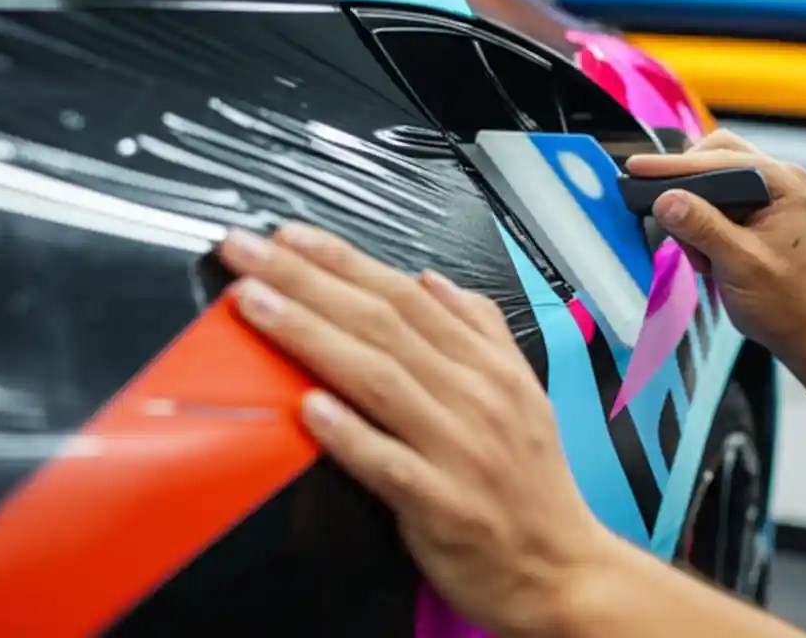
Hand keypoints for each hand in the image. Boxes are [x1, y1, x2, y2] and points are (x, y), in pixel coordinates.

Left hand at [217, 225, 618, 636]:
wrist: (561, 569)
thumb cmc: (529, 482)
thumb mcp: (522, 392)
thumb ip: (481, 331)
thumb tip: (431, 281)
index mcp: (488, 366)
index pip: (404, 297)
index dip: (342, 262)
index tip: (286, 236)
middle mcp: (475, 396)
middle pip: (382, 324)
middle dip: (307, 281)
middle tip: (244, 252)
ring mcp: (458, 450)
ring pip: (378, 380)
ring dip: (310, 337)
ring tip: (253, 306)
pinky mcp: (442, 505)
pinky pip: (389, 463)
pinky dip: (350, 435)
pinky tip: (308, 408)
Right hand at [626, 129, 805, 361]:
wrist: (799, 329)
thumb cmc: (781, 301)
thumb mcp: (739, 264)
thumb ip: (703, 228)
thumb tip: (664, 199)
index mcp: (785, 184)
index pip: (722, 158)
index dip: (677, 164)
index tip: (637, 167)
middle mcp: (778, 178)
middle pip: (715, 156)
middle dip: (687, 186)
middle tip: (664, 214)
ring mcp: (767, 192)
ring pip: (709, 178)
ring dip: (693, 212)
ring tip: (701, 255)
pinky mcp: (753, 209)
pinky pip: (712, 200)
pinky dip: (699, 225)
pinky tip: (707, 257)